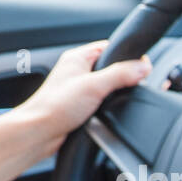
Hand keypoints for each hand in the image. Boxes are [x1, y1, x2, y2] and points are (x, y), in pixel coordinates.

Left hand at [14, 40, 152, 146]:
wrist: (39, 133)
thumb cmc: (55, 106)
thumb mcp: (94, 86)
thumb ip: (121, 74)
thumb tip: (143, 66)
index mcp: (77, 57)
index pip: (110, 47)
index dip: (128, 56)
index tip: (143, 67)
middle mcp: (76, 70)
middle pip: (111, 67)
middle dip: (123, 76)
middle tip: (131, 85)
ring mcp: (77, 88)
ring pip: (106, 85)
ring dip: (114, 93)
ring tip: (115, 99)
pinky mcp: (79, 105)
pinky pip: (100, 100)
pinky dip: (107, 105)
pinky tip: (107, 111)